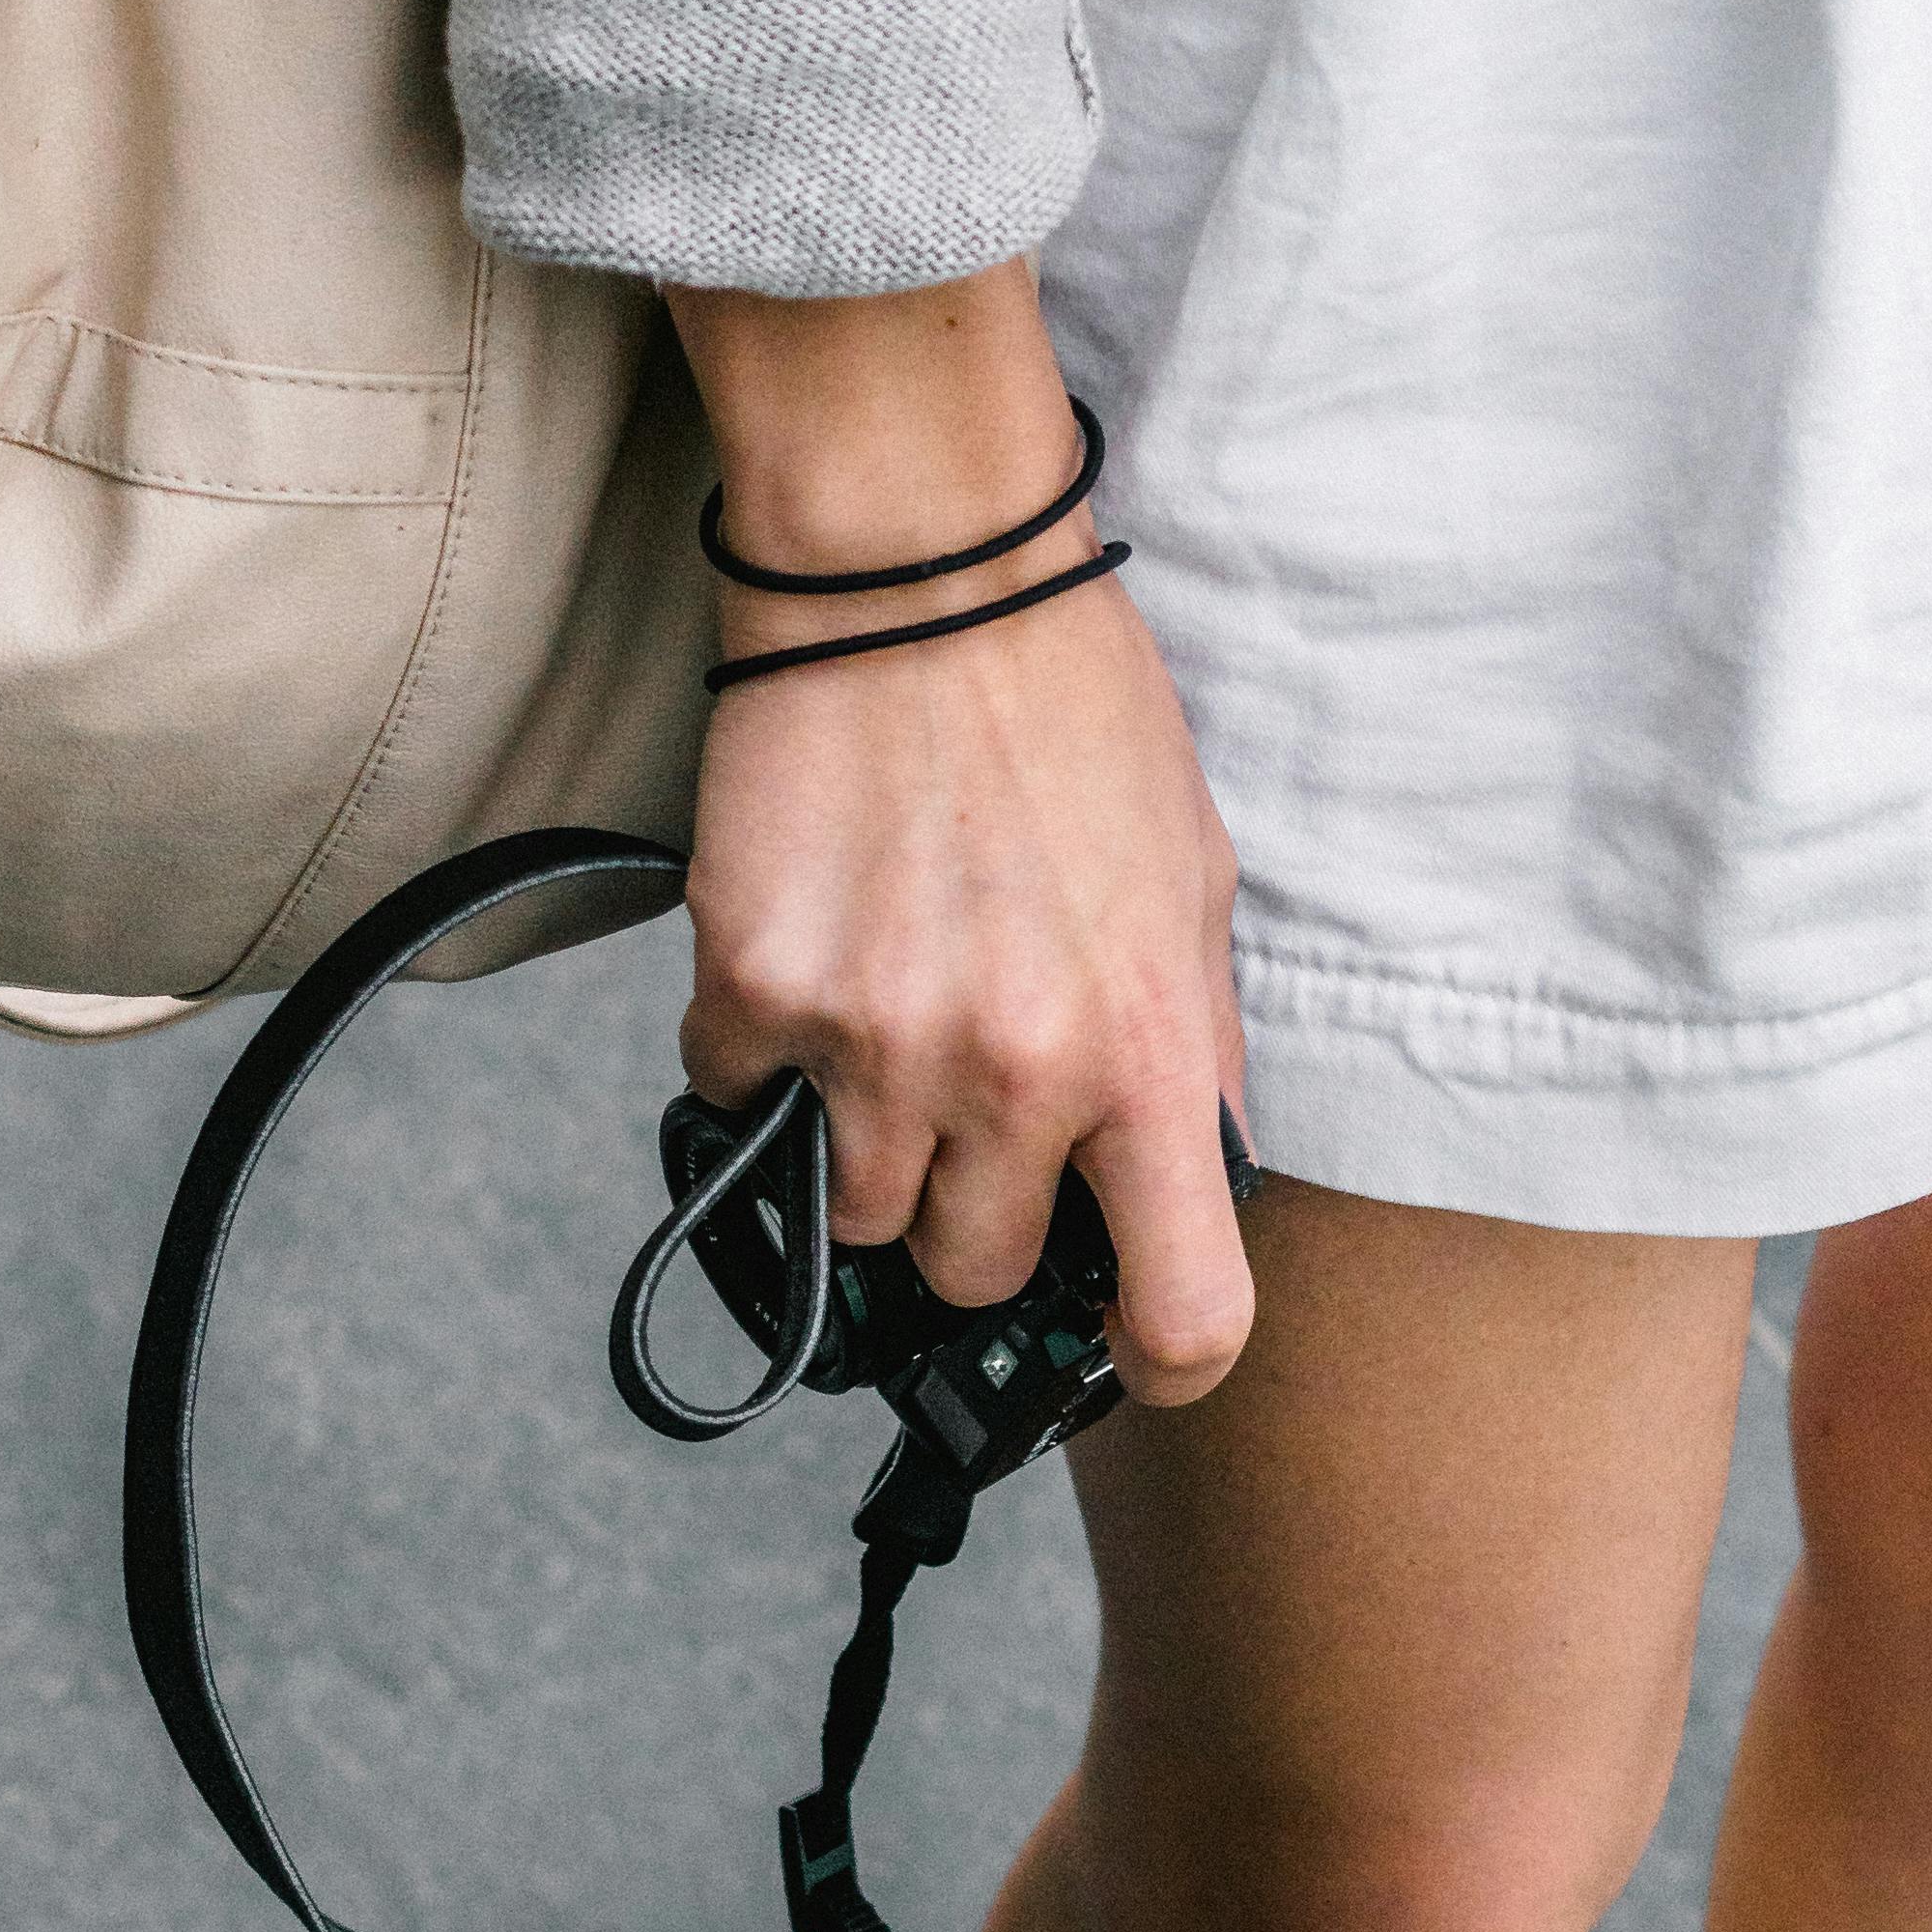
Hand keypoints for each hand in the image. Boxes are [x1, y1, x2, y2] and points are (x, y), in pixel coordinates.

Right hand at [667, 267, 1253, 1407]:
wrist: (918, 573)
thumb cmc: (1071, 710)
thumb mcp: (1193, 884)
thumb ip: (1189, 1045)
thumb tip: (1183, 1169)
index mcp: (1146, 1057)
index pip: (1181, 1316)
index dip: (1152, 1358)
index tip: (1120, 1344)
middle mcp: (1011, 1075)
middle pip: (974, 1273)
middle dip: (976, 1214)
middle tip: (972, 1105)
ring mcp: (871, 1042)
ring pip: (850, 1207)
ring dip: (865, 1139)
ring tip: (891, 1014)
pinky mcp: (754, 989)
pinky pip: (739, 1098)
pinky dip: (764, 1055)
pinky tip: (811, 952)